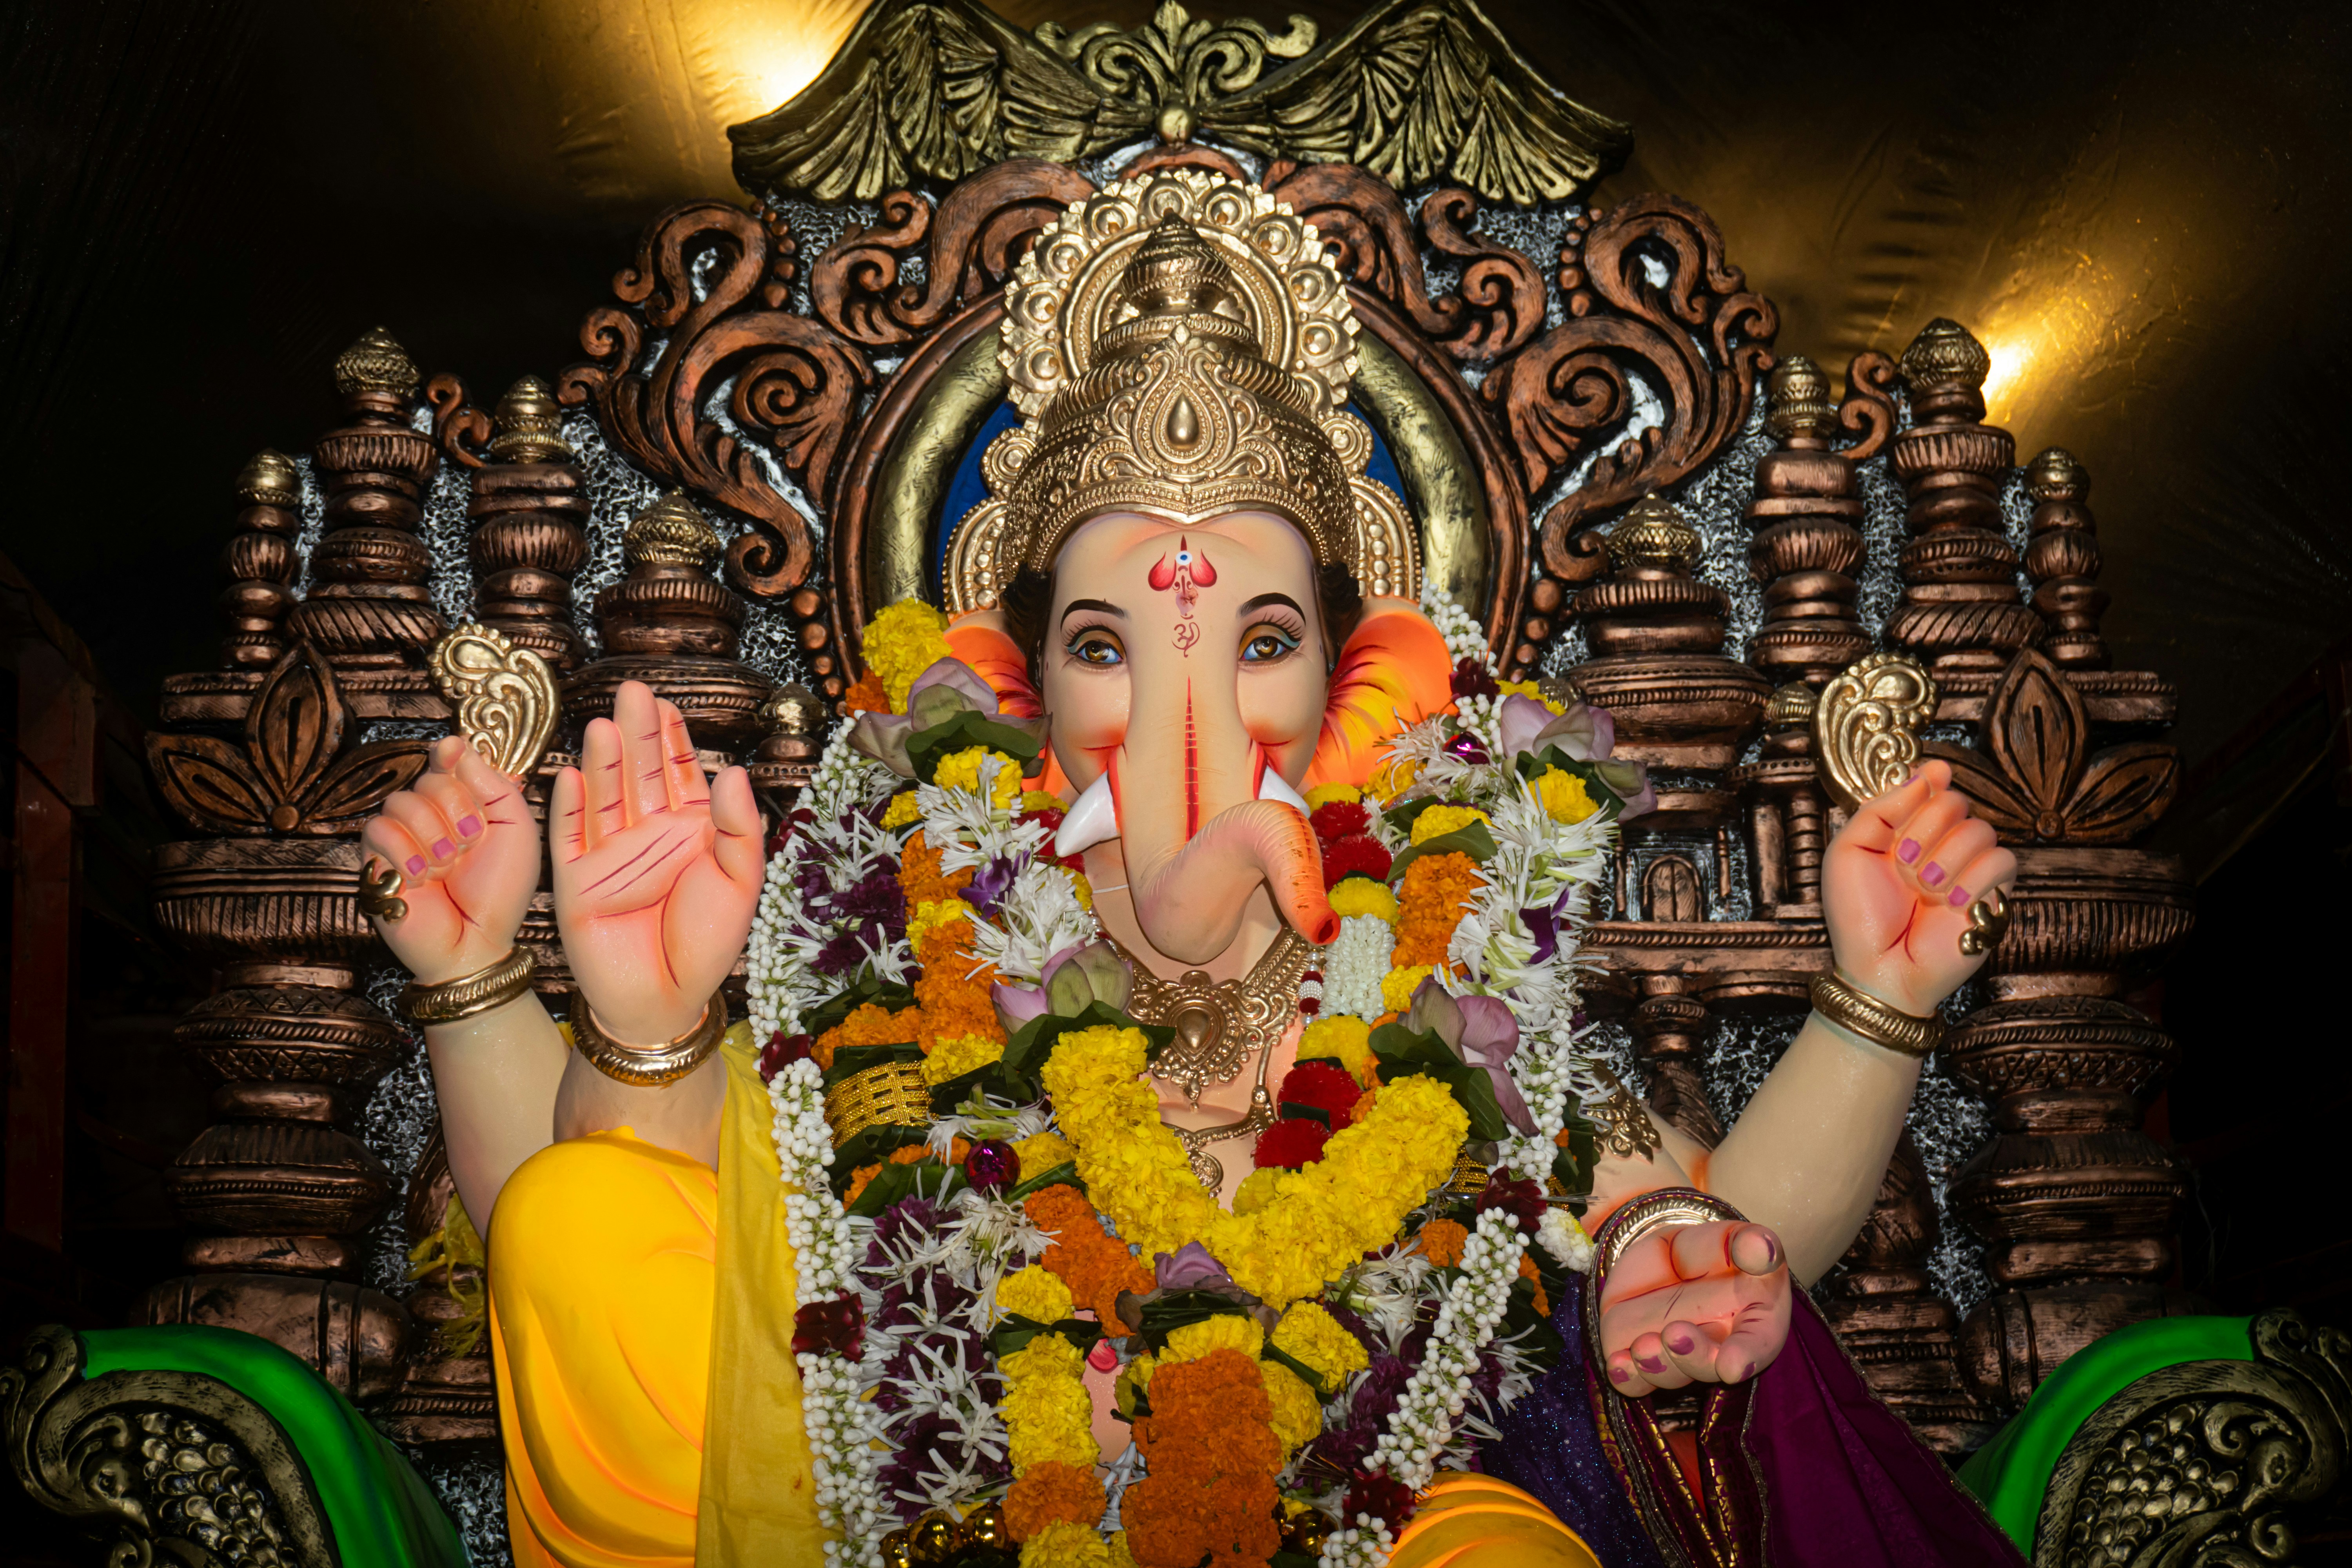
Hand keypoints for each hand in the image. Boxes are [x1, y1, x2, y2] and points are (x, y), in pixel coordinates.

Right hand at [359, 736, 538, 984]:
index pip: (448, 760)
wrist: (477, 941)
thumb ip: (495, 786)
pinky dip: (405, 852)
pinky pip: (378, 830)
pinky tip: (422, 877)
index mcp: (467, 804)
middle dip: (455, 809)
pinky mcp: (376, 860)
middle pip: (428, 779)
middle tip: (471, 842)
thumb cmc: (500, 892)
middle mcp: (432, 815)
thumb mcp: (516, 832)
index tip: (451, 753)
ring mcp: (403, 837)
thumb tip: (457, 747)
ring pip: (401, 801)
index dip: (448, 753)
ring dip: (432, 834)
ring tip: (448, 866)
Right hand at [551, 681, 762, 1044]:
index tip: (667, 703)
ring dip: (604, 762)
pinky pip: (571, 836)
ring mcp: (609, 854)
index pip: (679, 772)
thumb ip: (740, 829)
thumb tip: (734, 771)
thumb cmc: (707, 944)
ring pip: (605, 796)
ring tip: (605, 726)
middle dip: (637, 733)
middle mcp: (647, 833)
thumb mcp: (739, 885)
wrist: (666, 999)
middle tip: (632, 691)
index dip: (672, 738)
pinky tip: (573, 774)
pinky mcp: (578, 880)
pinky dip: (571, 806)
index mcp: (690, 830)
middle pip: (640, 773)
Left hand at [1598, 1220, 1790, 1395]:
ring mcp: (1678, 1355)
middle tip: (1674, 1334)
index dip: (1746, 1356)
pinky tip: (1617, 1364)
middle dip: (1692, 1356)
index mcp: (1755, 1321)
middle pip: (1709, 1366)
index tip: (1731, 1366)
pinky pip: (1636, 1380)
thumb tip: (1759, 1246)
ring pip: (1670, 1375)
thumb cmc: (1723, 1253)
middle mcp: (1718, 1347)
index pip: (1758, 1344)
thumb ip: (1752, 1245)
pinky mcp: (1642, 1354)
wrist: (1680, 1257)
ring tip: (1643, 1346)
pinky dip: (1627, 1377)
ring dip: (1656, 1366)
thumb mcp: (1741, 1241)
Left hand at [1822, 759, 2019, 1016]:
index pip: (1930, 786)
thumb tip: (1924, 774)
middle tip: (1904, 863)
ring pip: (1980, 830)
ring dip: (1946, 857)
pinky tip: (1952, 900)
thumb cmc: (1859, 916)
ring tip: (1924, 889)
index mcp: (1903, 831)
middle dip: (1926, 827)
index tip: (1936, 775)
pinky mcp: (1993, 895)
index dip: (1933, 778)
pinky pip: (2003, 861)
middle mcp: (1938, 845)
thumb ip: (1879, 810)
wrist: (1878, 969)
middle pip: (1956, 802)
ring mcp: (1967, 869)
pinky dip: (1976, 877)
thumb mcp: (1848, 853)